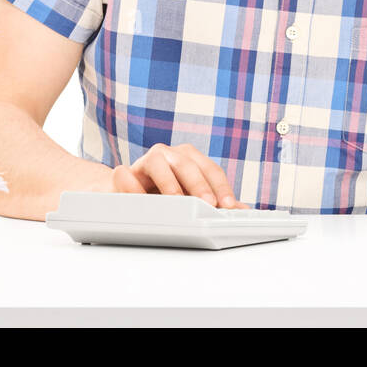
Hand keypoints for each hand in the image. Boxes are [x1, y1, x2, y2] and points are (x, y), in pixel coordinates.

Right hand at [112, 142, 249, 208]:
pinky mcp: (123, 173)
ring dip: (169, 182)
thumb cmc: (163, 193)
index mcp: (189, 158)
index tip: (230, 205)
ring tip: (177, 201)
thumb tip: (244, 211)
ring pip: (157, 161)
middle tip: (209, 203)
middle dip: (199, 184)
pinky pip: (124, 174)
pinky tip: (141, 198)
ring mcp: (145, 161)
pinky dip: (131, 185)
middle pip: (187, 163)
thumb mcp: (190, 196)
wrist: (124, 191)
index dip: (221, 187)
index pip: (210, 169)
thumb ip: (215, 201)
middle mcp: (168, 155)